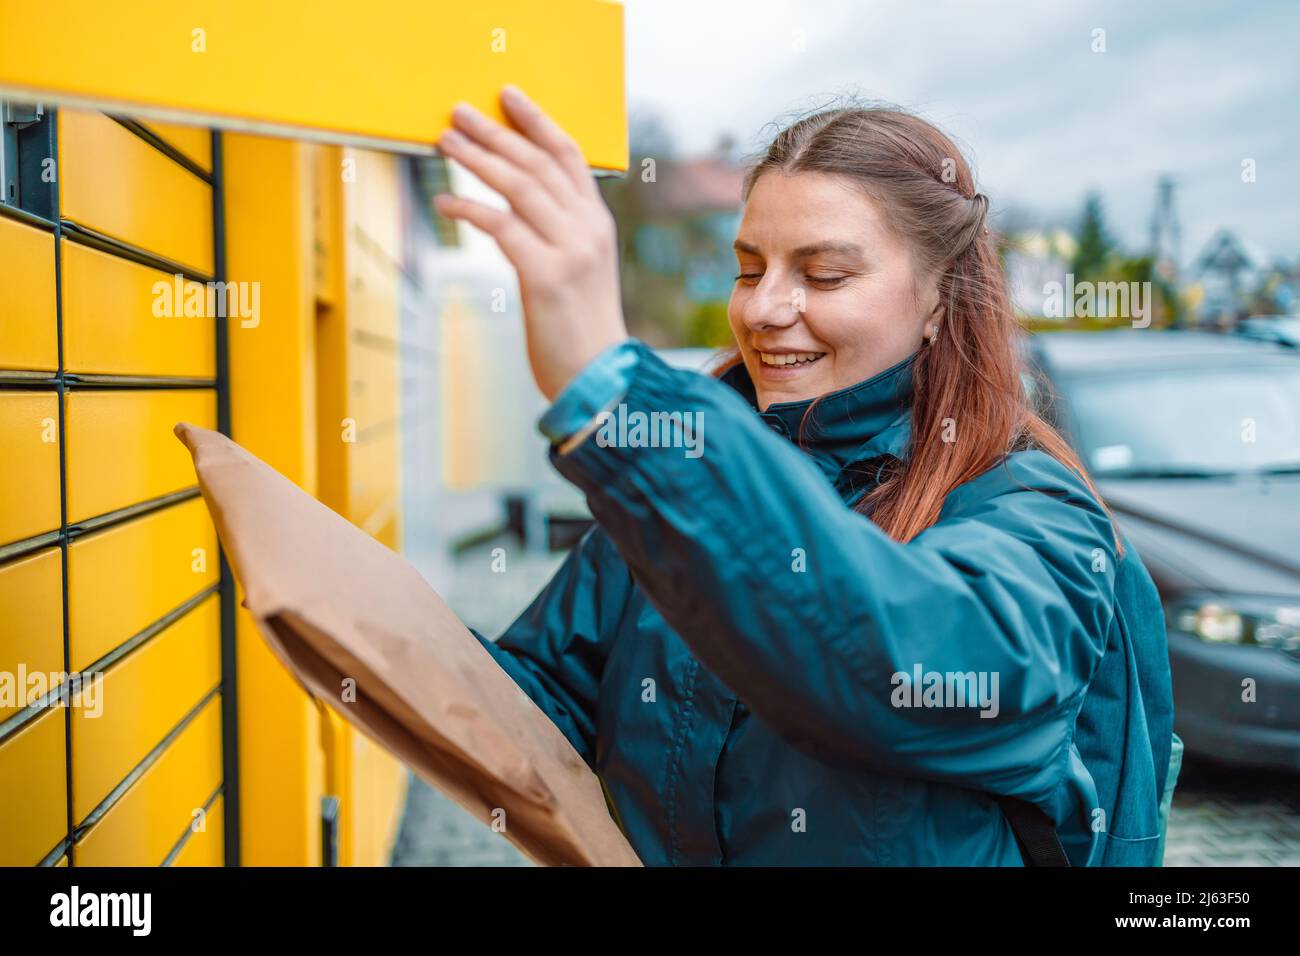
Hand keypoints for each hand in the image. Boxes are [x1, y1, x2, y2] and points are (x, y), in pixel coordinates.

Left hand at [432, 85, 628, 400]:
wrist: (600, 378)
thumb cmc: (579, 330)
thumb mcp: (576, 272)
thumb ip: (556, 236)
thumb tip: (514, 210)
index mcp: (597, 225)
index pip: (569, 157)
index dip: (538, 122)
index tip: (509, 96)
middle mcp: (588, 230)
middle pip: (538, 163)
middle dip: (496, 132)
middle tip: (459, 111)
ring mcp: (571, 251)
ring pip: (520, 186)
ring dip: (477, 158)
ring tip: (445, 140)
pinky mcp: (547, 276)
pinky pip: (501, 226)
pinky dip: (469, 207)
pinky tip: (445, 200)